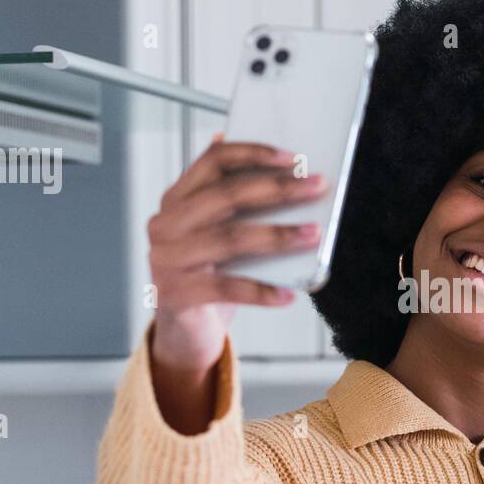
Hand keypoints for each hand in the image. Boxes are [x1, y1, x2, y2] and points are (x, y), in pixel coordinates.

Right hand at [149, 134, 327, 371]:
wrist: (185, 329)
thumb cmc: (212, 273)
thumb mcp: (222, 233)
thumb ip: (240, 205)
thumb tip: (288, 177)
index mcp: (177, 199)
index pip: (214, 162)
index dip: (254, 154)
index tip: (293, 157)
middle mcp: (166, 224)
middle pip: (227, 196)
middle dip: (278, 189)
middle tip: (317, 186)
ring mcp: (166, 259)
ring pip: (230, 239)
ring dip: (278, 235)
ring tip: (313, 234)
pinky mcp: (175, 294)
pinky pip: (226, 288)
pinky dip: (261, 291)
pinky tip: (288, 294)